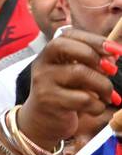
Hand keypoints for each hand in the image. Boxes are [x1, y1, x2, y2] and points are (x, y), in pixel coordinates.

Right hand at [20, 30, 120, 150]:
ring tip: (108, 96)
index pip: (69, 35)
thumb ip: (91, 62)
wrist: (41, 120)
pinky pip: (83, 99)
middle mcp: (43, 63)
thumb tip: (114, 56)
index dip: (95, 39)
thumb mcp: (75, 74)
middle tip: (112, 71)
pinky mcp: (49, 100)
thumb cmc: (63, 93)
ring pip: (81, 74)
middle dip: (97, 58)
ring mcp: (43, 81)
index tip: (116, 50)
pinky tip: (95, 109)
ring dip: (104, 86)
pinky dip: (98, 106)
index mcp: (50, 53)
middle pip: (71, 49)